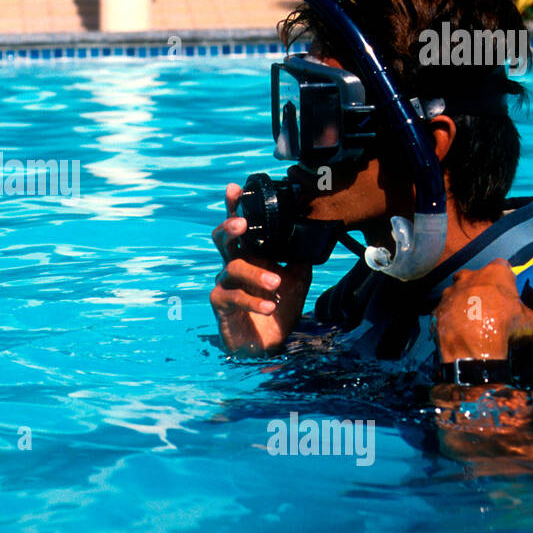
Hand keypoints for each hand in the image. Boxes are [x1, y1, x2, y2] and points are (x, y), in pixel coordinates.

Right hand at [209, 182, 311, 353]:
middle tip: (243, 224)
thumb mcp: (297, 280)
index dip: (235, 207)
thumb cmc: (278, 307)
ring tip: (275, 283)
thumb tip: (311, 234)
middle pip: (221, 239)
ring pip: (231, 268)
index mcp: (251, 255)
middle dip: (229, 227)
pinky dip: (252, 301)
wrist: (270, 343)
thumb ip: (299, 258)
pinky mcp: (221, 305)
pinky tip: (268, 307)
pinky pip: (231, 297)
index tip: (235, 188)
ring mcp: (224, 284)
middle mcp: (234, 265)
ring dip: (255, 274)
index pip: (241, 227)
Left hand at [433, 259, 532, 361]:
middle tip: (495, 307)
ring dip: (466, 301)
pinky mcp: (437, 309)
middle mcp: (469, 276)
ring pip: (459, 291)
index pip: (502, 266)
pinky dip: (453, 316)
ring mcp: (450, 292)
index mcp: (494, 273)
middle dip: (485, 287)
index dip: (507, 278)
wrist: (469, 347)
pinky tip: (461, 328)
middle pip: (478, 276)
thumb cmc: (504, 327)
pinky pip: (446, 308)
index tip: (511, 293)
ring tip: (477, 318)